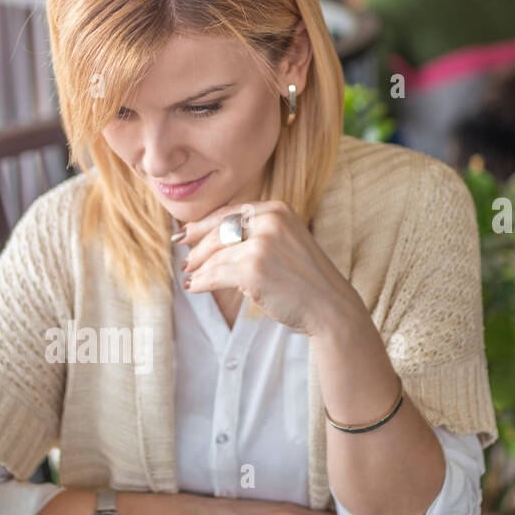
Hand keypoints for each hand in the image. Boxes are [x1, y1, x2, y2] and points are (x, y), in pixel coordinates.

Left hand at [177, 199, 366, 337]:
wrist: (329, 306)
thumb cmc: (305, 278)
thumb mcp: (285, 241)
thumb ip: (256, 232)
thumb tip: (208, 236)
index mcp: (277, 209)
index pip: (229, 213)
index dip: (203, 225)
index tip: (186, 234)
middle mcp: (269, 221)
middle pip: (218, 232)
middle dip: (197, 248)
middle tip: (185, 261)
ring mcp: (261, 245)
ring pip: (215, 255)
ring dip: (197, 268)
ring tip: (188, 276)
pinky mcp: (252, 270)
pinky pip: (214, 274)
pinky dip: (200, 282)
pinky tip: (193, 286)